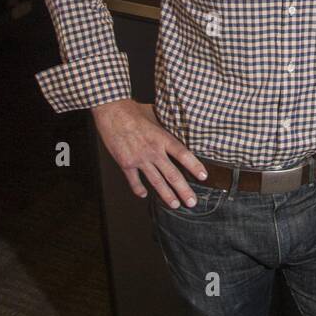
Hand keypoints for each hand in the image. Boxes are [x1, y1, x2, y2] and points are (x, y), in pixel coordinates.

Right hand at [92, 98, 207, 207]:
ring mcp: (139, 158)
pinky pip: (134, 180)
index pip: (183, 155)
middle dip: (183, 190)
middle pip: (172, 174)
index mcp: (162, 138)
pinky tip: (143, 195)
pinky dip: (139, 189)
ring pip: (156, 181)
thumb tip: (176, 123)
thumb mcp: (155, 114)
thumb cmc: (133, 110)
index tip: (203, 176)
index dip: (195, 166)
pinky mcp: (125, 163)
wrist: (111, 111)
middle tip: (192, 202)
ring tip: (175, 204)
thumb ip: (165, 124)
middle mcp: (153, 151)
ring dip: (166, 195)